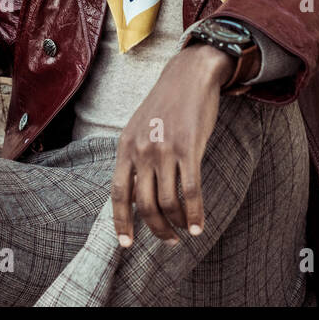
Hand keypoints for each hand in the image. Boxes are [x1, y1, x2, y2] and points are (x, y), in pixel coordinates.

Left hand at [111, 42, 233, 247]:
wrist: (189, 75)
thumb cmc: (165, 104)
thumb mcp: (139, 127)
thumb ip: (134, 157)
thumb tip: (134, 193)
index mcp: (125, 146)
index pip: (119, 194)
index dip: (121, 223)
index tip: (126, 244)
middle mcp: (141, 150)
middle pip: (145, 204)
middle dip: (156, 229)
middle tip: (168, 240)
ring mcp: (164, 149)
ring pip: (168, 202)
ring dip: (177, 224)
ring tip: (185, 231)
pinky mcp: (189, 148)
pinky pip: (191, 191)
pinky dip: (195, 213)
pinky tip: (199, 225)